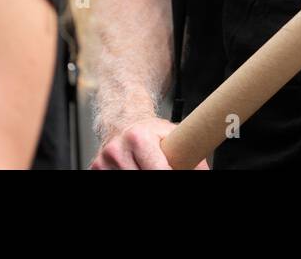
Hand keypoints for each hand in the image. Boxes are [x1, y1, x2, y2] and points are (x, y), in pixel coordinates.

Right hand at [90, 116, 207, 170]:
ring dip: (142, 174)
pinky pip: (116, 178)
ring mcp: (103, 162)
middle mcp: (116, 149)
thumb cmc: (150, 130)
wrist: (122, 119)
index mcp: (138, 138)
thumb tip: (204, 171)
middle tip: (166, 166)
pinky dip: (131, 174)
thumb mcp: (173, 135)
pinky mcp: (96, 169)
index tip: (176, 171)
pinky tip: (136, 167)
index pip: (157, 171)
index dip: (169, 173)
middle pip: (142, 176)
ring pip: (129, 179)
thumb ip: (190, 154)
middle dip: (158, 175)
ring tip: (149, 164)